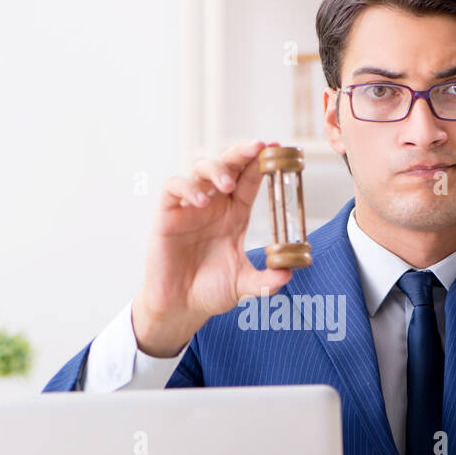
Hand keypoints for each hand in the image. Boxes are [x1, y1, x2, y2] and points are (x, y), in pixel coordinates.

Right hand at [131, 140, 292, 356]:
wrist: (181, 307)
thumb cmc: (211, 291)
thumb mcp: (244, 285)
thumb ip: (266, 281)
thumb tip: (288, 275)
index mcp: (235, 214)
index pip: (250, 179)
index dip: (262, 162)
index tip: (278, 147)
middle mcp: (214, 205)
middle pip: (228, 165)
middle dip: (242, 153)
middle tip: (258, 148)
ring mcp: (190, 207)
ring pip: (200, 169)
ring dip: (216, 169)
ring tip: (227, 185)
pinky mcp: (167, 215)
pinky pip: (174, 188)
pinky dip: (187, 187)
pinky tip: (201, 201)